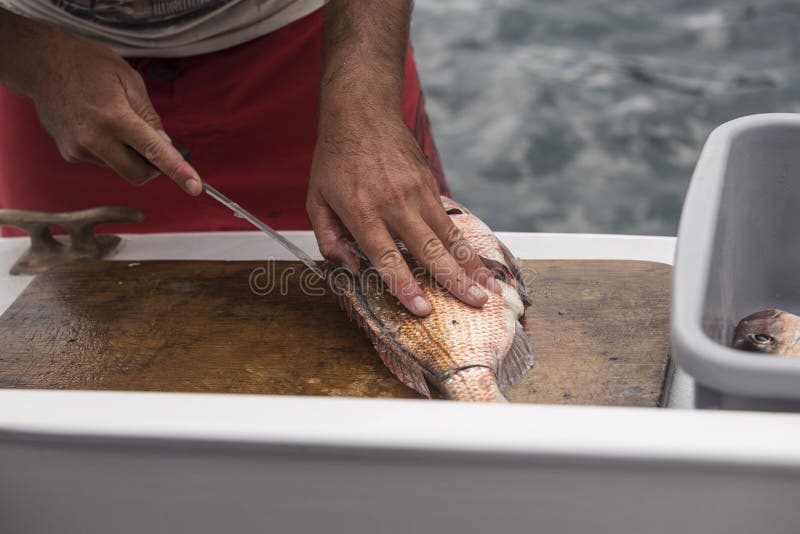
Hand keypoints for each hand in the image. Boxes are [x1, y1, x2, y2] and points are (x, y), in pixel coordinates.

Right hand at [4, 17, 200, 193]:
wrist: (42, 64)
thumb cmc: (90, 66)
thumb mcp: (129, 81)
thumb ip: (151, 118)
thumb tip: (167, 146)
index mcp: (114, 118)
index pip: (154, 152)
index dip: (178, 171)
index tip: (196, 188)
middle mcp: (95, 139)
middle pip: (138, 174)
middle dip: (153, 167)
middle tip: (154, 145)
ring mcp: (79, 149)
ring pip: (120, 168)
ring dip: (129, 155)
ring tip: (114, 120)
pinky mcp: (69, 154)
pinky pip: (103, 162)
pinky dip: (111, 151)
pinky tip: (98, 125)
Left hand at [307, 109, 498, 316]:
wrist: (361, 112)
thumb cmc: (336, 159)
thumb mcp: (316, 200)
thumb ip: (329, 239)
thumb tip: (352, 269)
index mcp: (362, 211)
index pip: (387, 256)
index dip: (405, 285)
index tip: (422, 309)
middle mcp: (394, 202)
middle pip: (428, 249)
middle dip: (453, 280)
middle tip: (474, 303)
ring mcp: (417, 191)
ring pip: (448, 236)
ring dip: (469, 265)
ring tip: (487, 288)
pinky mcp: (430, 183)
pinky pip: (448, 220)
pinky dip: (464, 244)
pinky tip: (476, 262)